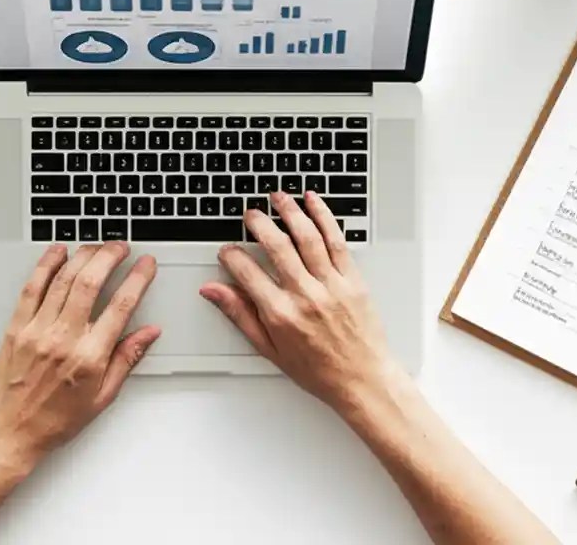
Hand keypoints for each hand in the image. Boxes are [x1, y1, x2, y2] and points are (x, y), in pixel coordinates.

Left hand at [0, 242, 160, 472]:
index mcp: (89, 357)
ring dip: (83, 255)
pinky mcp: (17, 327)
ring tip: (97, 245)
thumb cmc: (55, 420)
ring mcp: (37, 330)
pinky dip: (46, 264)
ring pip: (63, 279)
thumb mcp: (103, 397)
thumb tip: (149, 333)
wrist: (10, 432)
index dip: (138, 279)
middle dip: (110, 256)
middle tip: (121, 246)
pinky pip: (32, 287)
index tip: (146, 266)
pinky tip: (58, 252)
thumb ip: (127, 359)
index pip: (121, 306)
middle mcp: (63, 339)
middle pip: (91, 282)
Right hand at [200, 191, 401, 418]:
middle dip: (259, 223)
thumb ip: (239, 314)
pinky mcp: (353, 279)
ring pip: (307, 236)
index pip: (247, 272)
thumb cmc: (319, 370)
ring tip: (278, 197)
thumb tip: (213, 291)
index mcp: (281, 315)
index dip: (231, 255)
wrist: (363, 380)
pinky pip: (337, 241)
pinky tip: (313, 202)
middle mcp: (306, 296)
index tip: (227, 250)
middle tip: (250, 214)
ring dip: (290, 211)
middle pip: (276, 246)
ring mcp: (332, 285)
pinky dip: (324, 217)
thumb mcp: (270, 349)